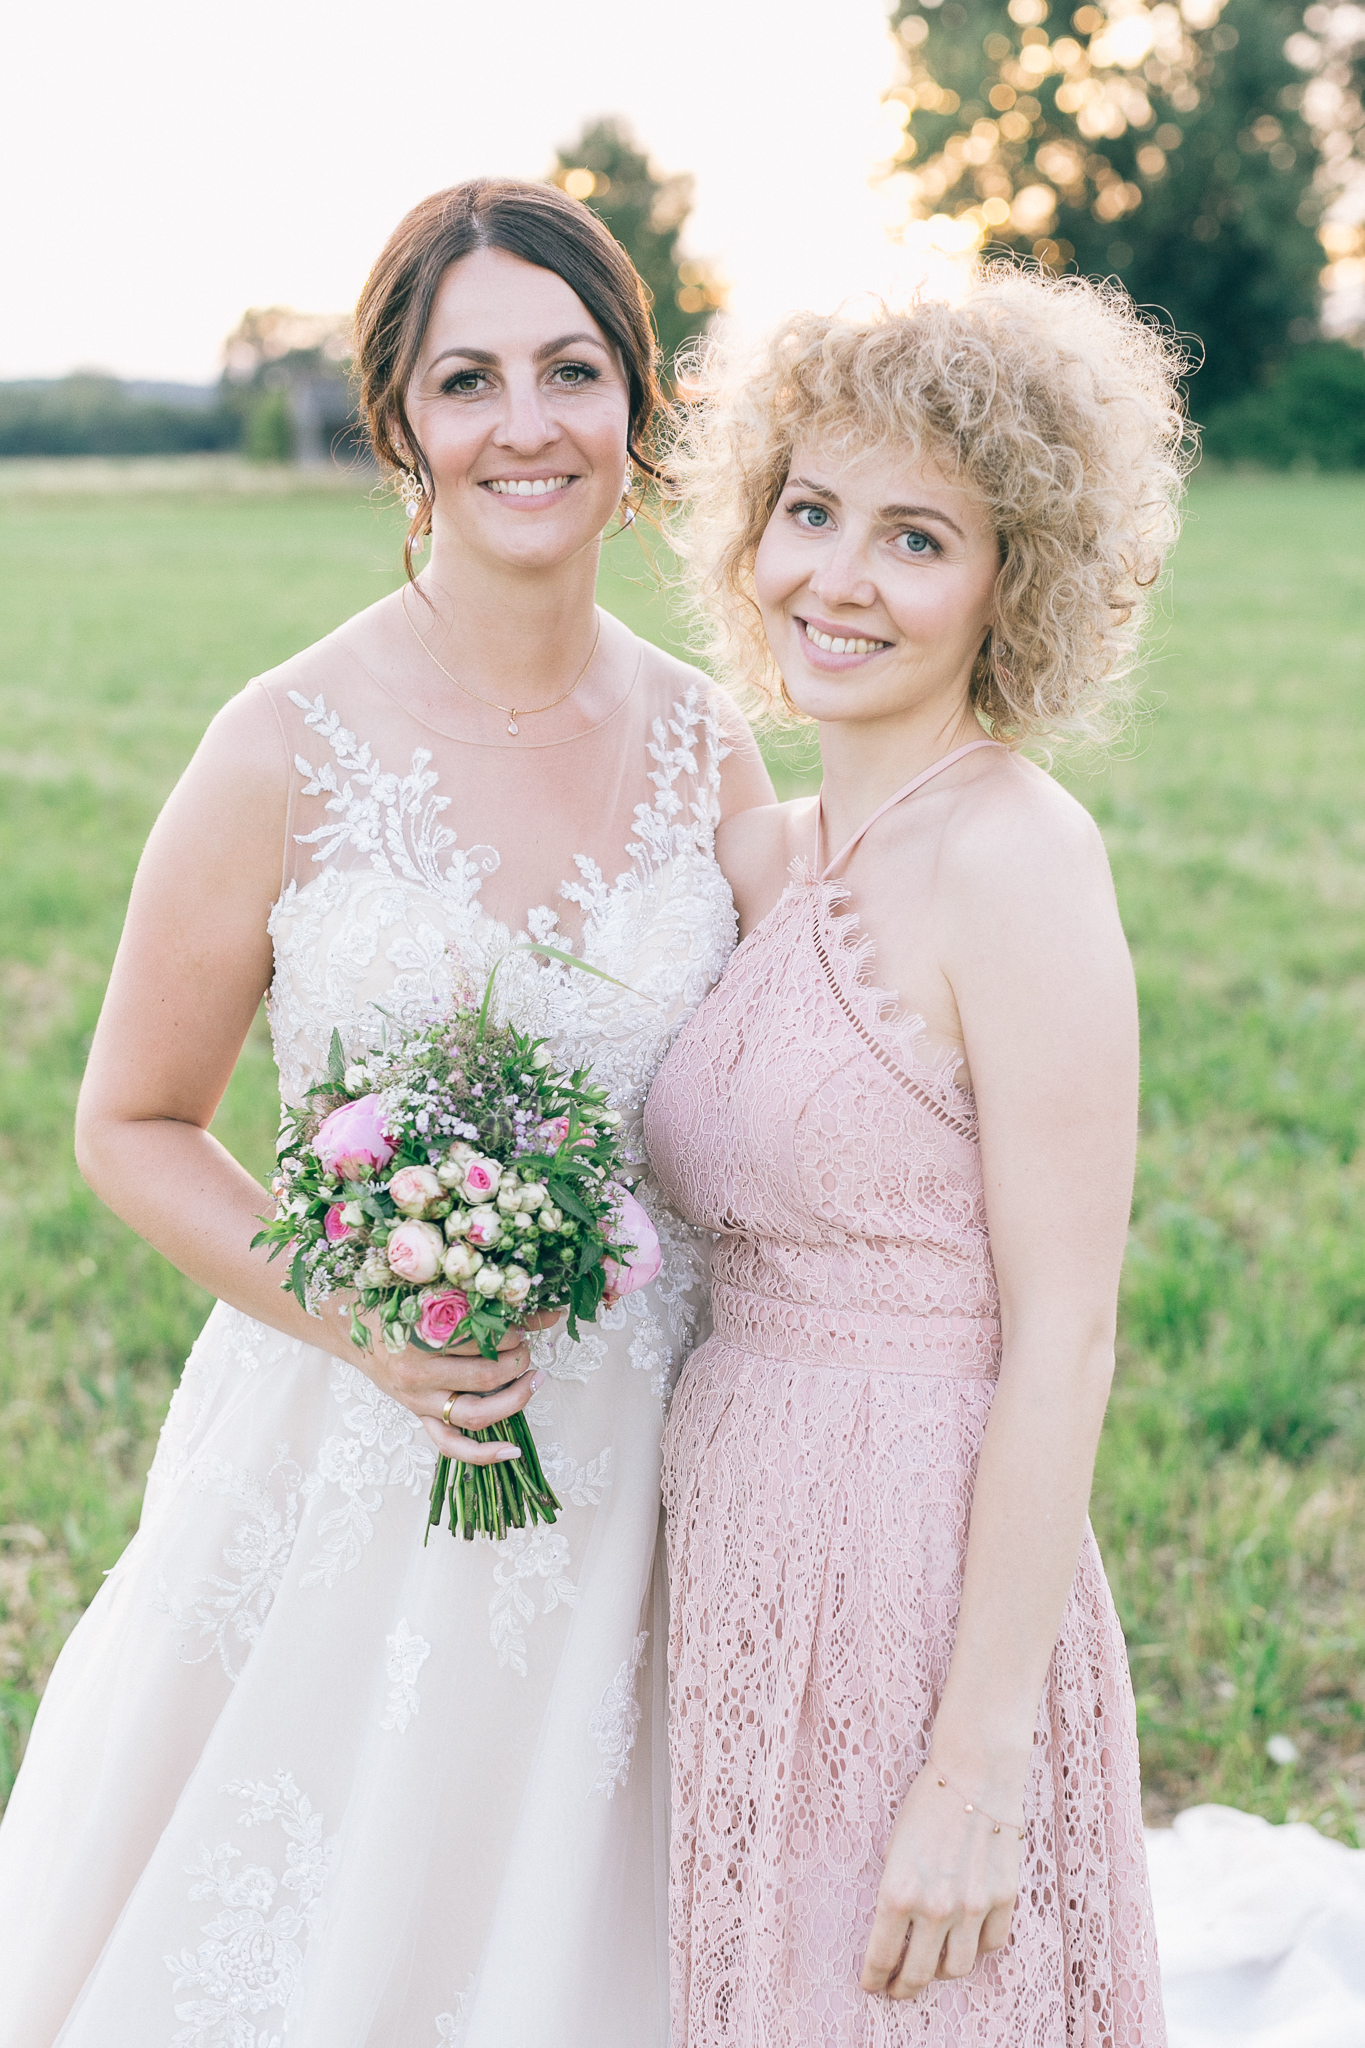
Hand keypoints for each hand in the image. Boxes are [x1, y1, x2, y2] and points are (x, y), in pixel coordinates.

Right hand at [330, 1305, 562, 1466]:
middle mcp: (418, 1374)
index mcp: (420, 1336)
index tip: (523, 1323)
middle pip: (485, 1377)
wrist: (349, 1326)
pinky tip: (513, 1450)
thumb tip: (541, 1306)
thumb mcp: (431, 1293)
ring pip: (476, 1414)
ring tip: (534, 1379)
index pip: (482, 1340)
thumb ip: (478, 1298)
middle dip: (519, 1361)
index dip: (513, 1332)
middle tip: (527, 1346)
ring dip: (515, 1398)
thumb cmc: (392, 1303)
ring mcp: (418, 1401)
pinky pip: (452, 1446)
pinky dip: (483, 1454)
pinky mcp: (418, 1416)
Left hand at [860, 1762, 1021, 2000]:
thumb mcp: (894, 1848)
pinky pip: (991, 1945)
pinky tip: (967, 1938)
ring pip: (957, 1968)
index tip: (872, 1984)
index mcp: (898, 1892)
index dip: (874, 1978)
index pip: (882, 1957)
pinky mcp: (1004, 1899)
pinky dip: (977, 1947)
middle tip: (897, 1988)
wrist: (975, 1773)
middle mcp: (935, 1908)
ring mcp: (973, 1907)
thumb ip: (896, 1893)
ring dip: (941, 1972)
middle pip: (919, 1975)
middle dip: (903, 1987)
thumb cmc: (927, 1804)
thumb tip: (895, 1931)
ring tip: (932, 1965)